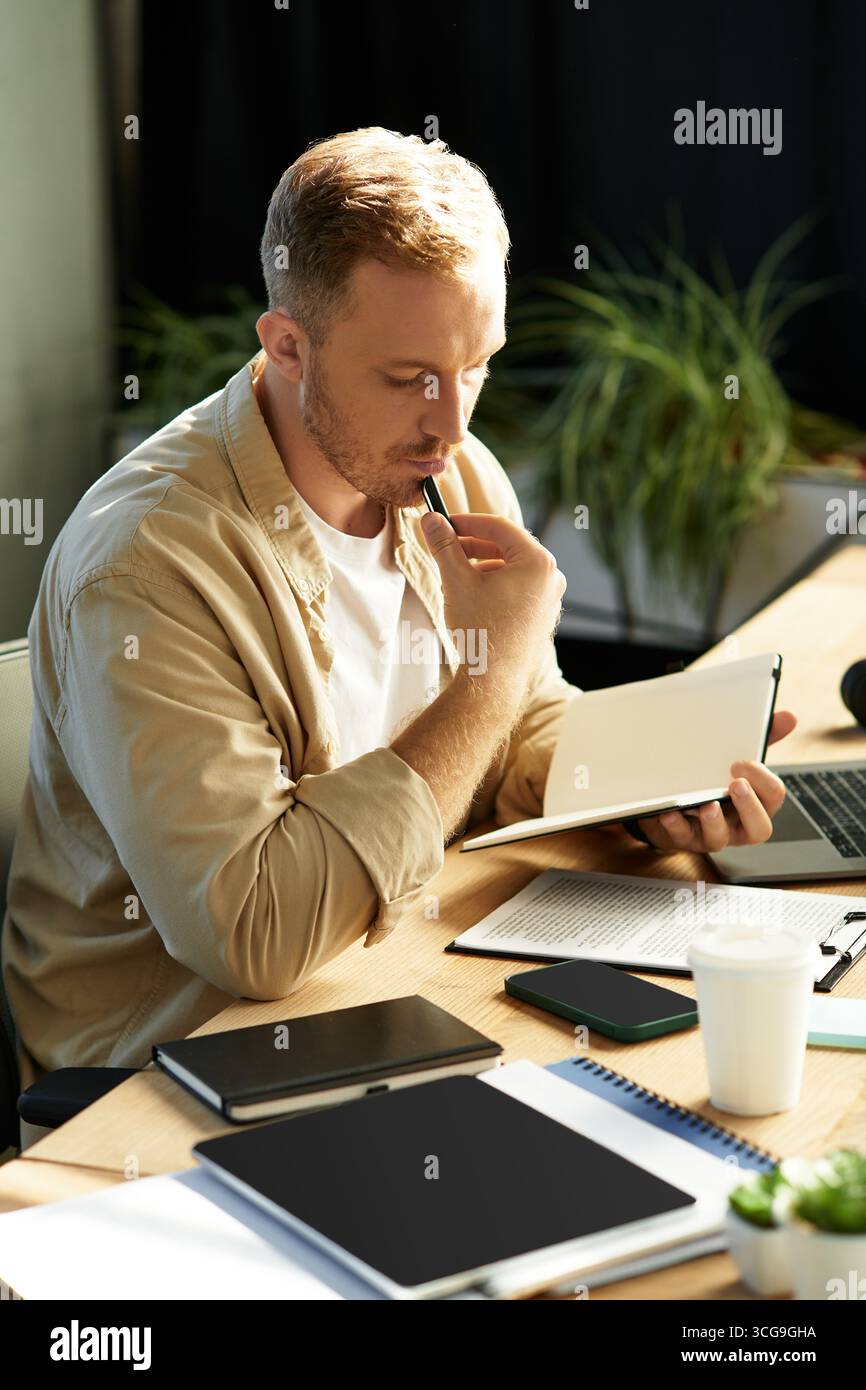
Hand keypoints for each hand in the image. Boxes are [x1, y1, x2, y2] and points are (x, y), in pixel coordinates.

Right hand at [419, 510, 565, 690]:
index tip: (443, 523)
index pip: (499, 527)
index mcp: (538, 562)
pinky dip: (493, 586)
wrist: (493, 680)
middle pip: (507, 547)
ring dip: (481, 567)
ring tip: (453, 577)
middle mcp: (551, 578)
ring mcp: (549, 599)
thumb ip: (444, 545)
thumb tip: (431, 520)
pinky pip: (517, 590)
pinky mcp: (541, 617)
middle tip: (445, 547)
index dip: (466, 522)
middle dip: (472, 546)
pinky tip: (470, 597)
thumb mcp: (456, 580)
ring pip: (510, 569)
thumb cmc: (481, 630)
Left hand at [633, 710, 796, 852]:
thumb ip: (763, 739)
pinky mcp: (684, 839)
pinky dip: (676, 826)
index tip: (739, 762)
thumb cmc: (716, 779)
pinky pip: (681, 838)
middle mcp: (739, 825)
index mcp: (757, 803)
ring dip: (714, 821)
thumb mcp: (739, 760)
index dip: (762, 780)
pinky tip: (670, 813)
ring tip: (706, 804)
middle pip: (759, 829)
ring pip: (720, 839)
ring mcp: (712, 834)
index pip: (774, 796)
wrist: (676, 797)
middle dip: (749, 807)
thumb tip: (789, 717)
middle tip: (736, 784)